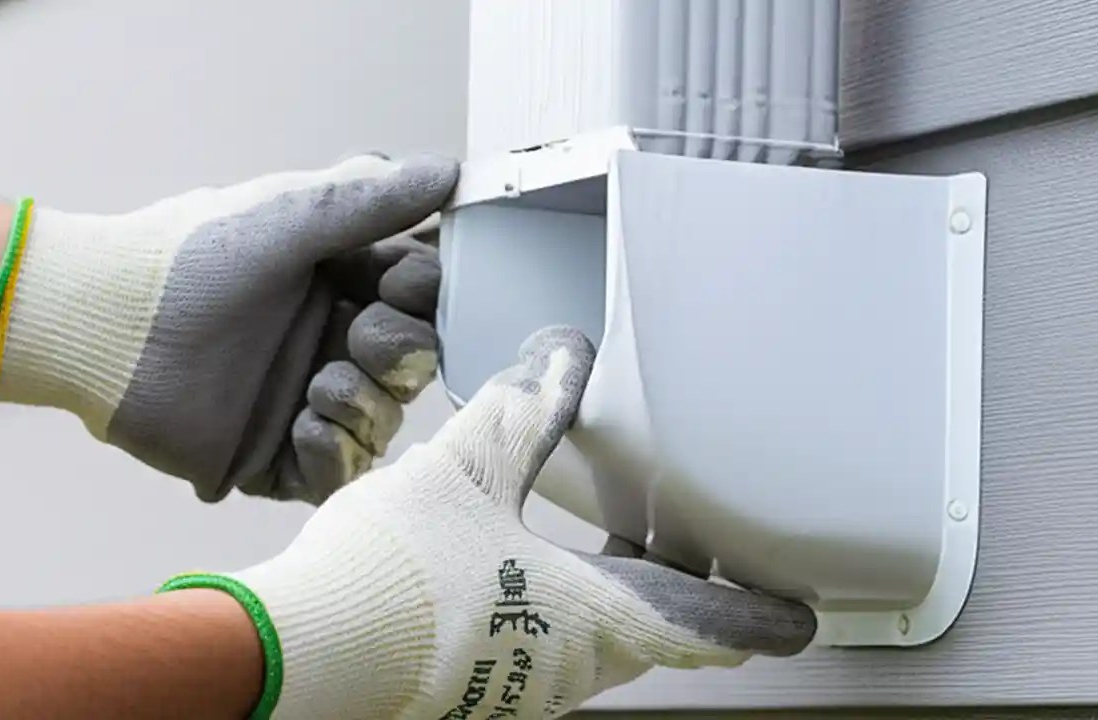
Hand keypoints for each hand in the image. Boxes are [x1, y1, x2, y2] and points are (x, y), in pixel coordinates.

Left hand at [0, 153, 457, 502]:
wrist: (106, 324)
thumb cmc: (191, 259)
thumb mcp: (289, 215)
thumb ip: (372, 199)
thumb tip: (449, 172)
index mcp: (340, 283)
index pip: (419, 296)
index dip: (425, 294)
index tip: (401, 281)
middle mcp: (330, 342)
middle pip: (412, 362)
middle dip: (401, 352)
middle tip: (359, 337)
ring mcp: (305, 402)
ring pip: (383, 420)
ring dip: (366, 402)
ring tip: (319, 386)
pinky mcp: (276, 458)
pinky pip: (337, 474)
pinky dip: (333, 452)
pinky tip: (302, 424)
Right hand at [161, 327, 815, 718]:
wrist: (296, 655)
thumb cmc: (389, 578)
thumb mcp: (468, 470)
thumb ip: (527, 409)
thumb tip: (566, 352)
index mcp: (593, 619)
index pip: (713, 628)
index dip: (764, 616)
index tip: (802, 614)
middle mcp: (569, 667)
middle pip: (661, 630)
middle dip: (692, 589)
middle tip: (707, 545)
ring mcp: (521, 685)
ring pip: (603, 637)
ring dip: (625, 591)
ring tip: (627, 539)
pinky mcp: (476, 684)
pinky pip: (546, 642)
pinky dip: (564, 601)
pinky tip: (529, 559)